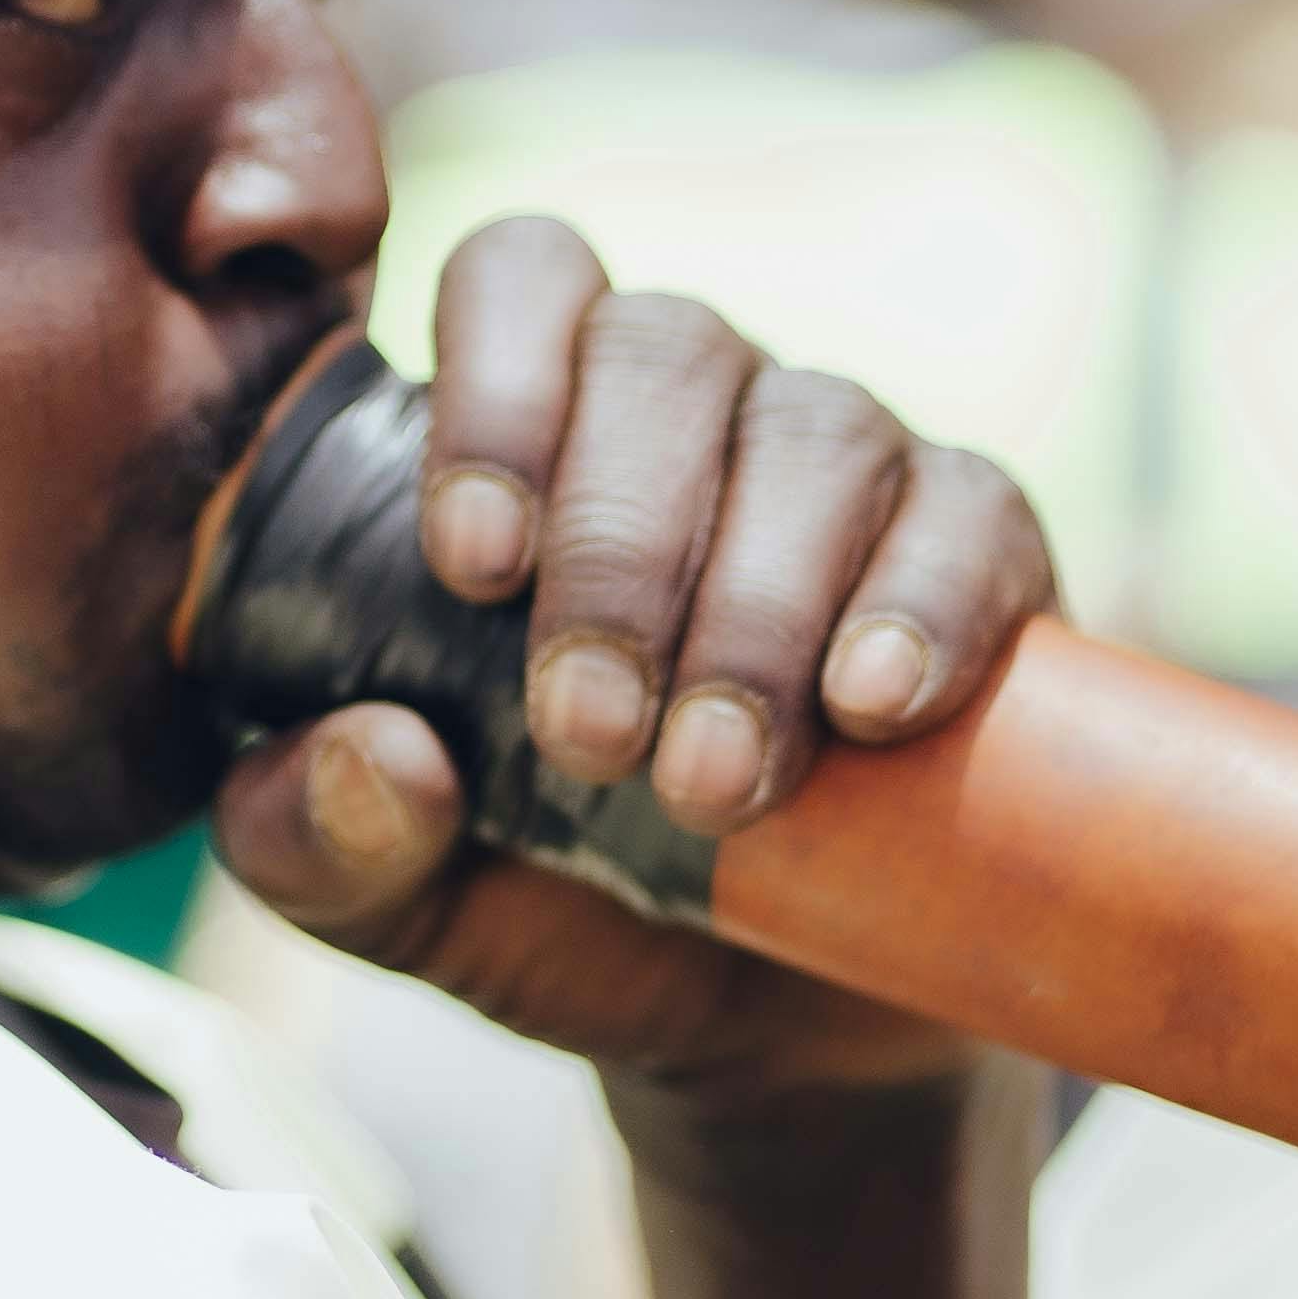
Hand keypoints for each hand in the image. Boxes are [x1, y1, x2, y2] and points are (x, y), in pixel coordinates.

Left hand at [210, 215, 1052, 1117]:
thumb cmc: (550, 900)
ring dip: (757, 611)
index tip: (473, 564)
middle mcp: (691, 406)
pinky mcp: (982, 549)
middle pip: (662, 351)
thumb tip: (373, 761)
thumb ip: (316, 840)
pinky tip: (873, 708)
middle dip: (619, 547)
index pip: (520, 279)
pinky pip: (967, 515)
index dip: (495, 386)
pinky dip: (920, 605)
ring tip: (716, 784)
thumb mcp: (400, 896)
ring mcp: (845, 463)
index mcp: (533, 427)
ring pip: (815, 434)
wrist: (759, 1019)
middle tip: (592, 735)